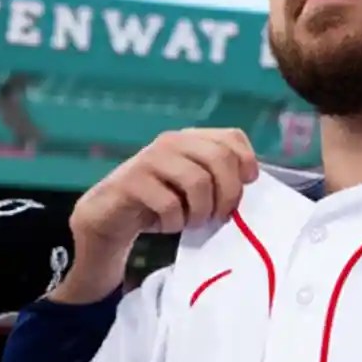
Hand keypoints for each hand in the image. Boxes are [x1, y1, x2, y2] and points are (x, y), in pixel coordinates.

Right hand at [51, 128, 257, 302]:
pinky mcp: (132, 181)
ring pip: (198, 181)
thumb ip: (220, 179)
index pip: (232, 137)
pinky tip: (169, 224)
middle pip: (220, 158)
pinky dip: (176, 221)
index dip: (247, 162)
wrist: (109, 218)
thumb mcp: (195, 189)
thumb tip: (252, 184)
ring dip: (202, 211)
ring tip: (193, 222)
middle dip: (228, 194)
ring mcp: (151, 159)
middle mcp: (172, 141)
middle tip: (221, 216)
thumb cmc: (160, 204)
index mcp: (191, 139)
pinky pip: (170, 203)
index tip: (247, 186)